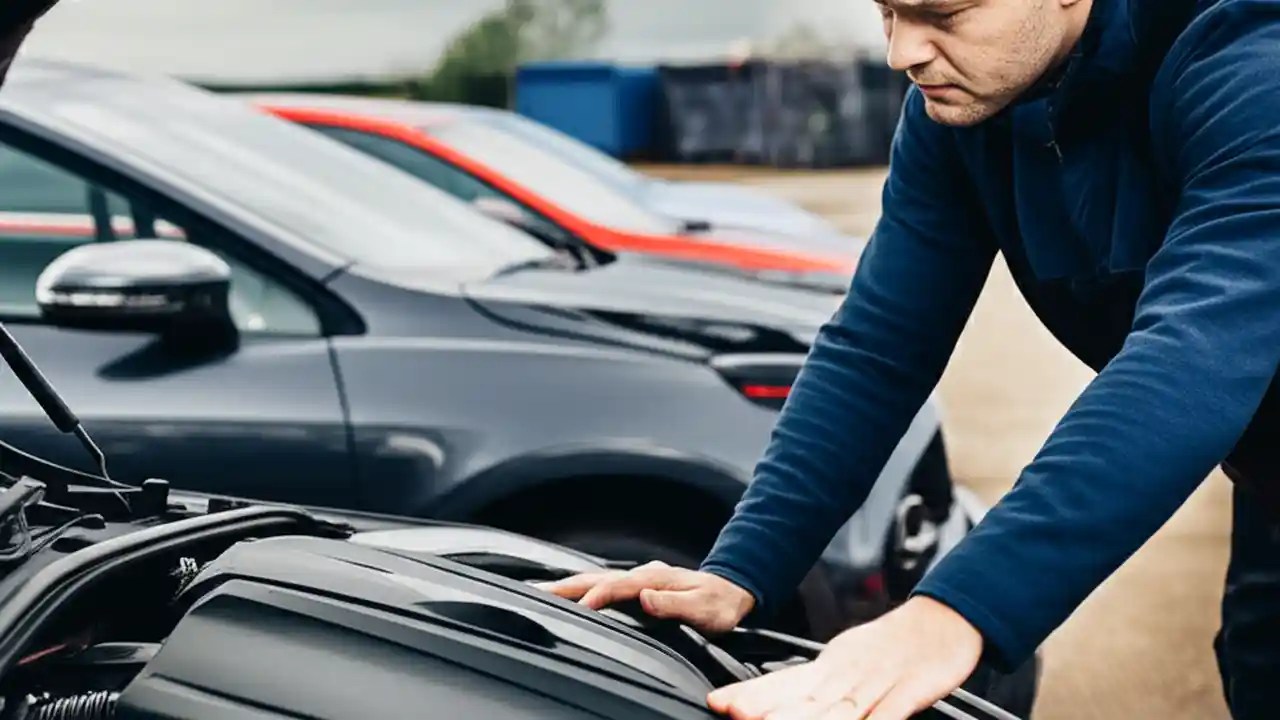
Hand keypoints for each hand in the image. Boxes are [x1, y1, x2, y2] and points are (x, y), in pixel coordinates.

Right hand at [536, 560, 755, 633]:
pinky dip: (581, 588)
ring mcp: (638, 579)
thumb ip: (676, 603)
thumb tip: (646, 597)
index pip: (619, 586)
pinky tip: (567, 594)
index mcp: (655, 579)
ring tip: (540, 592)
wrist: (731, 592)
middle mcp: (643, 575)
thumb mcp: (706, 608)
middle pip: (598, 578)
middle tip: (537, 593)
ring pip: (597, 580)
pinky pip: (603, 585)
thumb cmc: (720, 605)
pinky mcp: (637, 586)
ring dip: (569, 585)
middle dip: (568, 585)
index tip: (580, 608)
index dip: (598, 596)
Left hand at [706, 596, 981, 719]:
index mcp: (831, 666)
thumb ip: (814, 685)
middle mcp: (848, 673)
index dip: (753, 694)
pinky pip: (889, 713)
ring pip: (840, 707)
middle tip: (736, 713)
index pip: (785, 682)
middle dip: (768, 708)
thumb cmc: (893, 646)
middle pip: (805, 697)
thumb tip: (774, 701)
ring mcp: (879, 683)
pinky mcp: (910, 692)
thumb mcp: (847, 660)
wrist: (944, 619)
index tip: (721, 702)